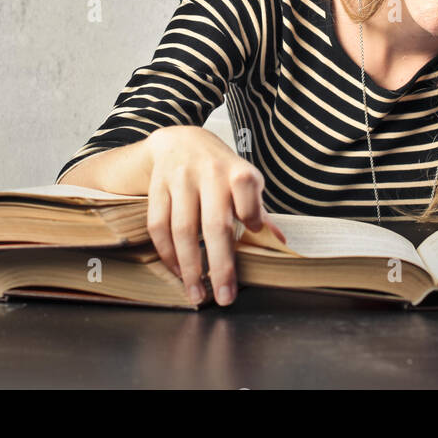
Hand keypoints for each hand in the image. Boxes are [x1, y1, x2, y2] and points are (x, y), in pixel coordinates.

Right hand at [141, 125, 286, 305]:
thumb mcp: (243, 179)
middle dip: (220, 265)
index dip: (251, 211)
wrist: (180, 140)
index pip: (246, 187)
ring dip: (190, 268)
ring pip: (182, 229)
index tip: (254, 233)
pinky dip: (168, 253)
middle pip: (214, 223)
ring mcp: (180, 179)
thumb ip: (258, 210)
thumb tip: (280, 243)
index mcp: (235, 169)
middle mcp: (208, 172)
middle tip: (225, 297)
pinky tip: (178, 271)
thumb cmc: (219, 168)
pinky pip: (158, 225)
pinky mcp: (157, 187)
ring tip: (197, 294)